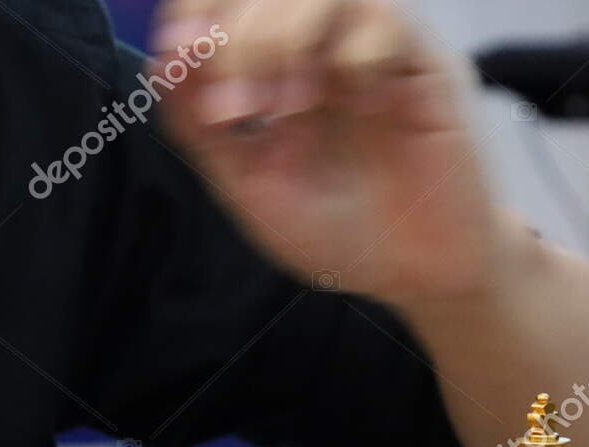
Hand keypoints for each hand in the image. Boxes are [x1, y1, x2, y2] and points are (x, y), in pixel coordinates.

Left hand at [149, 0, 495, 304]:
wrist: (417, 279)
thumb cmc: (340, 233)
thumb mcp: (249, 186)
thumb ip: (199, 126)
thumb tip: (164, 55)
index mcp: (273, 66)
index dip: (199, 8)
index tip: (183, 51)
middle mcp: (321, 47)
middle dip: (237, 38)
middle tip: (238, 109)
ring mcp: (371, 49)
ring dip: (286, 38)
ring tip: (286, 109)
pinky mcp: (424, 64)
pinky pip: (384, 17)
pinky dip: (355, 56)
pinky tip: (361, 109)